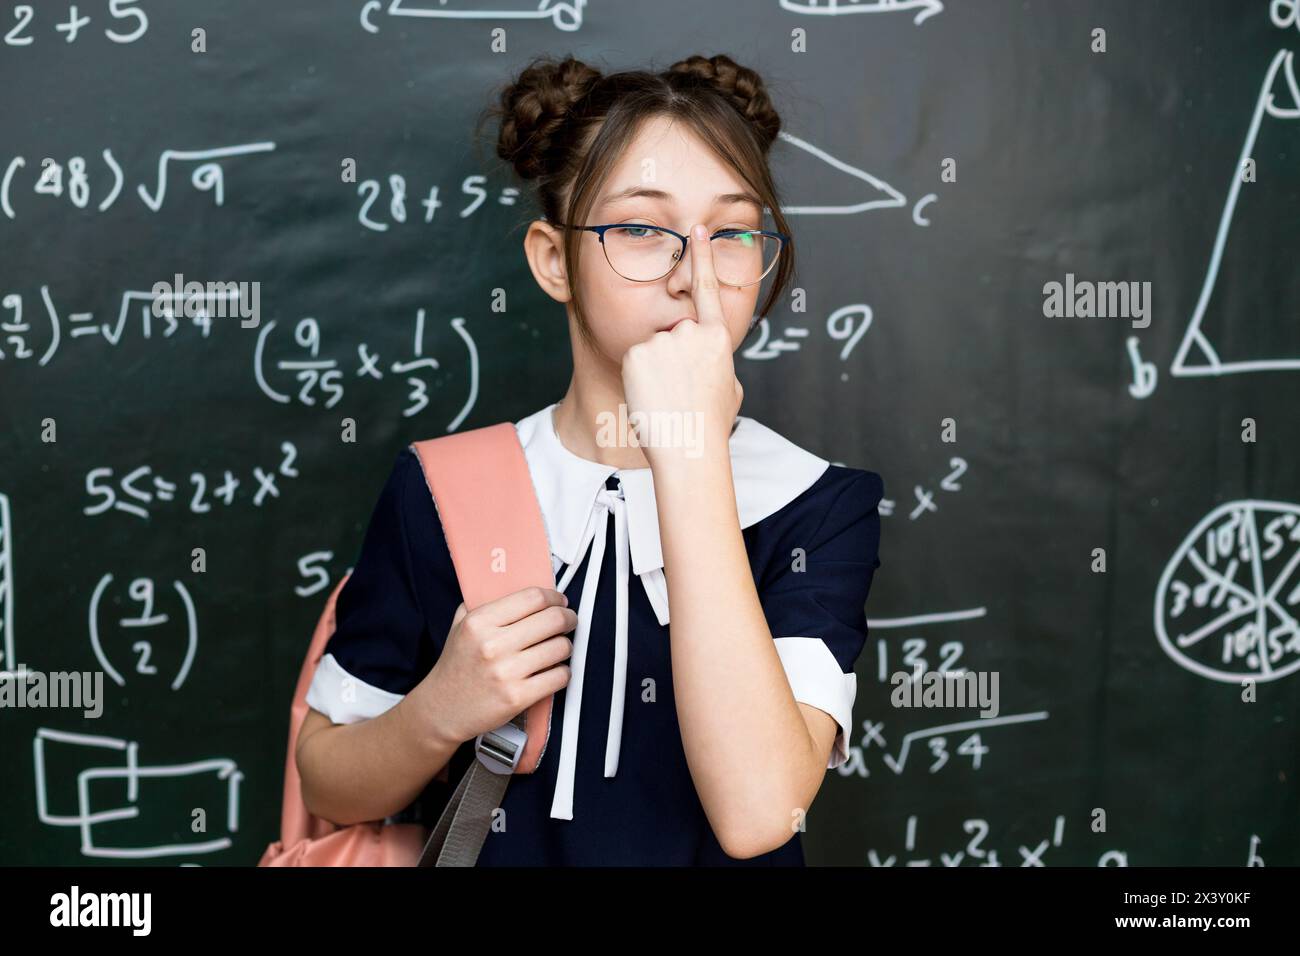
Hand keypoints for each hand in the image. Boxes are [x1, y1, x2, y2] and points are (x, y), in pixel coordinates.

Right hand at [412, 586, 574, 746]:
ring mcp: (506, 672)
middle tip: (568, 621)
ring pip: (561, 648)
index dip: (555, 597)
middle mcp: (492, 645)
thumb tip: (518, 584)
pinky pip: (559, 676)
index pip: (533, 598)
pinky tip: (554, 670)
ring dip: (566, 646)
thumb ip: (484, 602)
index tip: (560, 601)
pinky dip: (563, 672)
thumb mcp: (461, 626)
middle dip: (568, 618)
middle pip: (553, 619)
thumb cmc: (456, 666)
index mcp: (479, 622)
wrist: (441, 709)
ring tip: (559, 647)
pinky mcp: (517, 697)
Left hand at [620, 223, 743, 467]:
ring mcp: (663, 339)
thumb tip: (710, 365)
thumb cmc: (711, 426)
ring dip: (654, 371)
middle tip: (678, 392)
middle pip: (671, 334)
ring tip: (666, 398)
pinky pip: (634, 360)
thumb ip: (717, 365)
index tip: (697, 230)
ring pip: (651, 349)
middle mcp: (690, 331)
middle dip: (670, 359)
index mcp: (717, 338)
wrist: (689, 447)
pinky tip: (651, 396)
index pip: (708, 288)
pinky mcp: (637, 351)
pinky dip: (638, 378)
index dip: (703, 258)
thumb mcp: (729, 390)